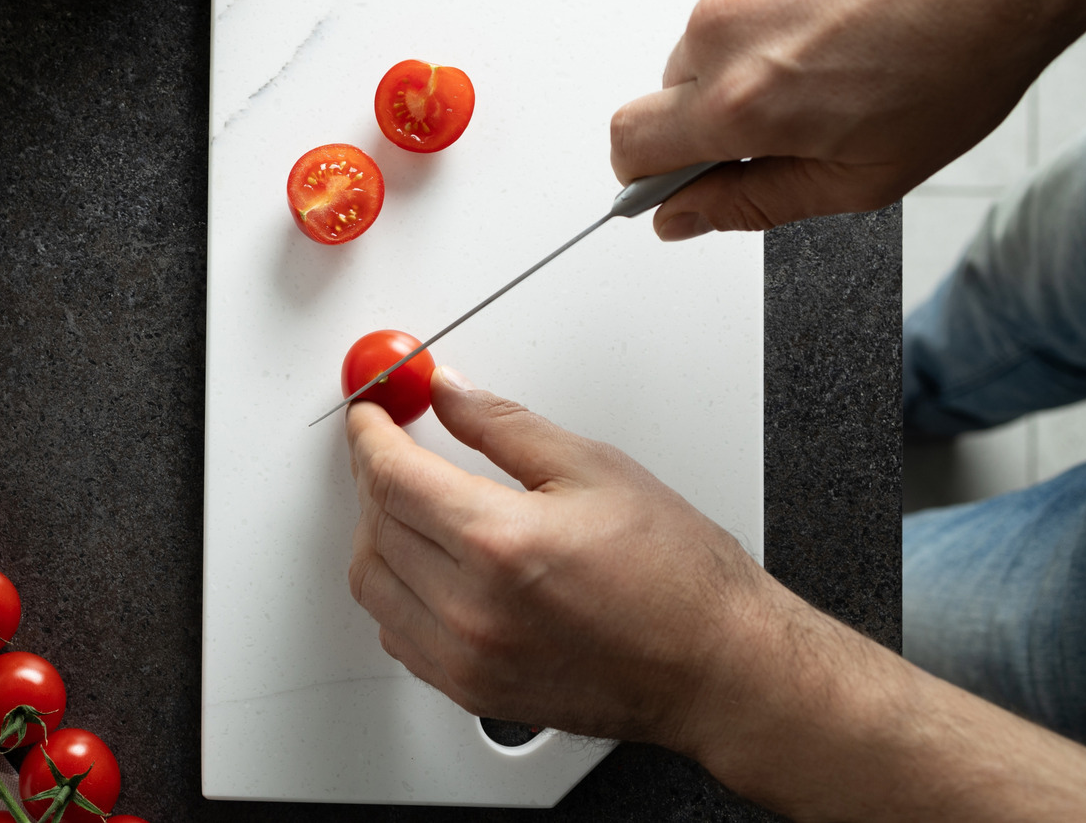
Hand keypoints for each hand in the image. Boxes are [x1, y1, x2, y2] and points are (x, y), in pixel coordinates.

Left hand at [344, 366, 771, 747]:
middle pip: (373, 528)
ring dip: (376, 535)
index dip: (370, 435)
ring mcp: (468, 660)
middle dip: (374, 477)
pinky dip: (395, 592)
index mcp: (500, 544)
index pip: (392, 476)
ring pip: (373, 586)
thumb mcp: (593, 468)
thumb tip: (450, 393)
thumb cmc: (676, 576)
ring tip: (409, 503)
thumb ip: (503, 425)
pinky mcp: (472, 691)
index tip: (370, 416)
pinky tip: (424, 565)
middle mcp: (472, 610)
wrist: (715, 665)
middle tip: (393, 447)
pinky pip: (397, 635)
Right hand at [610, 0, 1085, 240]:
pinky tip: (837, 1)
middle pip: (671, 89)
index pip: (630, 146)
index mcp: (742, 103)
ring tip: (835, 44)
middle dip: (719, 108)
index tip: (674, 175)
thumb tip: (682, 217)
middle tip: (799, 108)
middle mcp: (724, 27)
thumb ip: (752, 202)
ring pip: (708, 33)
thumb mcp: (865, 176)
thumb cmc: (965, 52)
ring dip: (752, 48)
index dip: (647, 171)